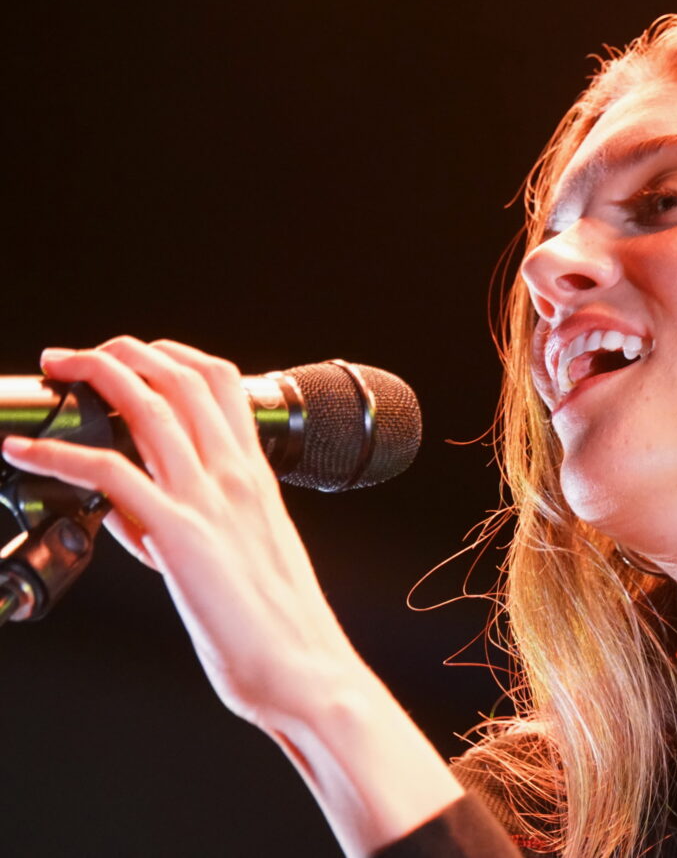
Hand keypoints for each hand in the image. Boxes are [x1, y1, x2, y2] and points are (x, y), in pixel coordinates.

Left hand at [1, 337, 365, 727]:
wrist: (304, 669)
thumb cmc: (280, 625)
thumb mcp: (242, 557)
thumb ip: (182, 524)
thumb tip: (125, 511)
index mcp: (257, 477)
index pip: (220, 382)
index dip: (169, 355)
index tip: (129, 355)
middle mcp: (235, 477)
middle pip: (180, 377)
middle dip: (121, 351)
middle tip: (75, 356)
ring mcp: (209, 501)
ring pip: (148, 406)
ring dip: (93, 375)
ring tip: (54, 371)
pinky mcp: (180, 536)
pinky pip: (109, 473)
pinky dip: (58, 454)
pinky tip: (26, 451)